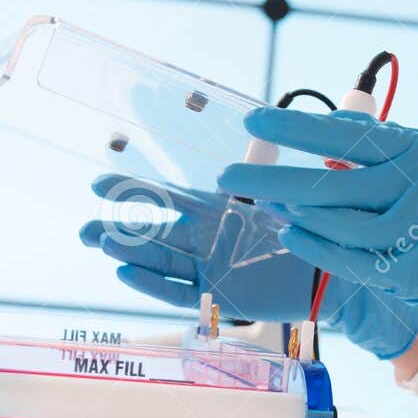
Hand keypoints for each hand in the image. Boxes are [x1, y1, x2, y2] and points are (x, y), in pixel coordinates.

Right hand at [78, 173, 417, 358]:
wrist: (335, 267)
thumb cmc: (307, 225)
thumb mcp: (285, 188)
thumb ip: (273, 161)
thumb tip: (283, 121)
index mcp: (213, 209)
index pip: (164, 197)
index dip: (131, 190)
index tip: (97, 185)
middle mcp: (204, 239)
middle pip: (152, 233)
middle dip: (115, 229)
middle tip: (82, 229)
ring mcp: (209, 268)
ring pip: (159, 261)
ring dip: (128, 252)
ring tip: (100, 243)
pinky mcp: (220, 297)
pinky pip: (179, 292)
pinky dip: (150, 284)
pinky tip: (124, 272)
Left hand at [217, 108, 417, 354]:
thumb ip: (372, 145)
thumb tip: (315, 132)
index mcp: (415, 149)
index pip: (345, 134)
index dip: (295, 127)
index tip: (254, 119)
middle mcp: (415, 189)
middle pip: (330, 183)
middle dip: (272, 178)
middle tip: (230, 176)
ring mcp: (413, 233)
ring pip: (336, 225)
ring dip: (292, 213)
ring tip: (263, 202)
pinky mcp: (408, 271)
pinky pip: (349, 260)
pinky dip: (315, 246)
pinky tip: (291, 232)